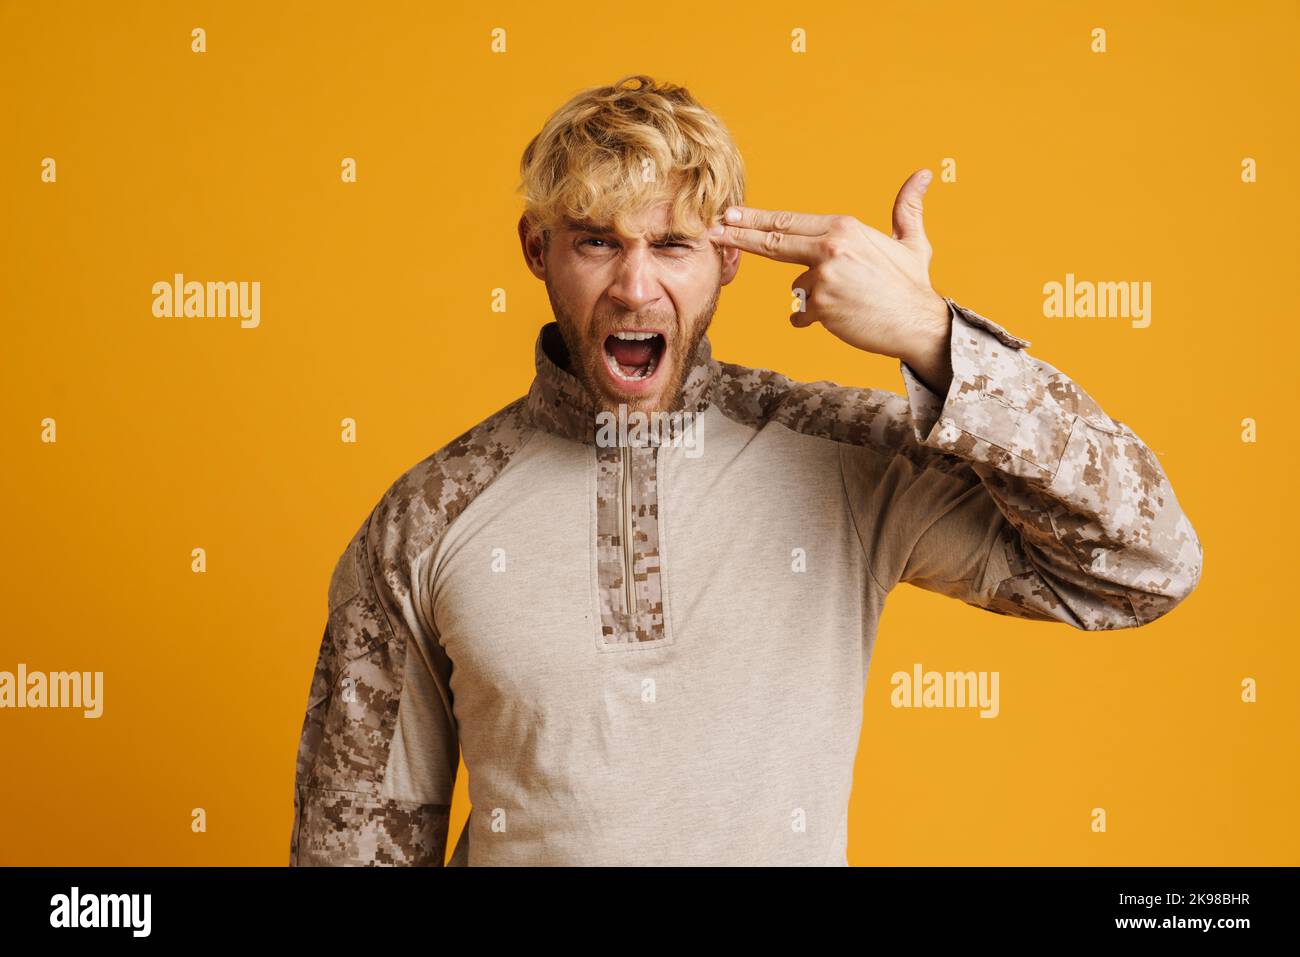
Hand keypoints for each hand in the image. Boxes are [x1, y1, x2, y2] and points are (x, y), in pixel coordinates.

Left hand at [707, 168, 950, 367]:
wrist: (920, 325)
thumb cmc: (912, 286)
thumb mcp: (912, 242)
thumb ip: (907, 208)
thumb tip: (925, 174)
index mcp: (843, 228)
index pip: (788, 222)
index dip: (755, 220)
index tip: (730, 215)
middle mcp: (829, 248)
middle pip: (772, 241)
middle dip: (738, 236)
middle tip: (712, 230)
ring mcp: (822, 278)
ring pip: (798, 286)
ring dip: (814, 296)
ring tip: (850, 301)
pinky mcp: (820, 307)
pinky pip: (803, 313)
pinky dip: (813, 318)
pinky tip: (840, 318)